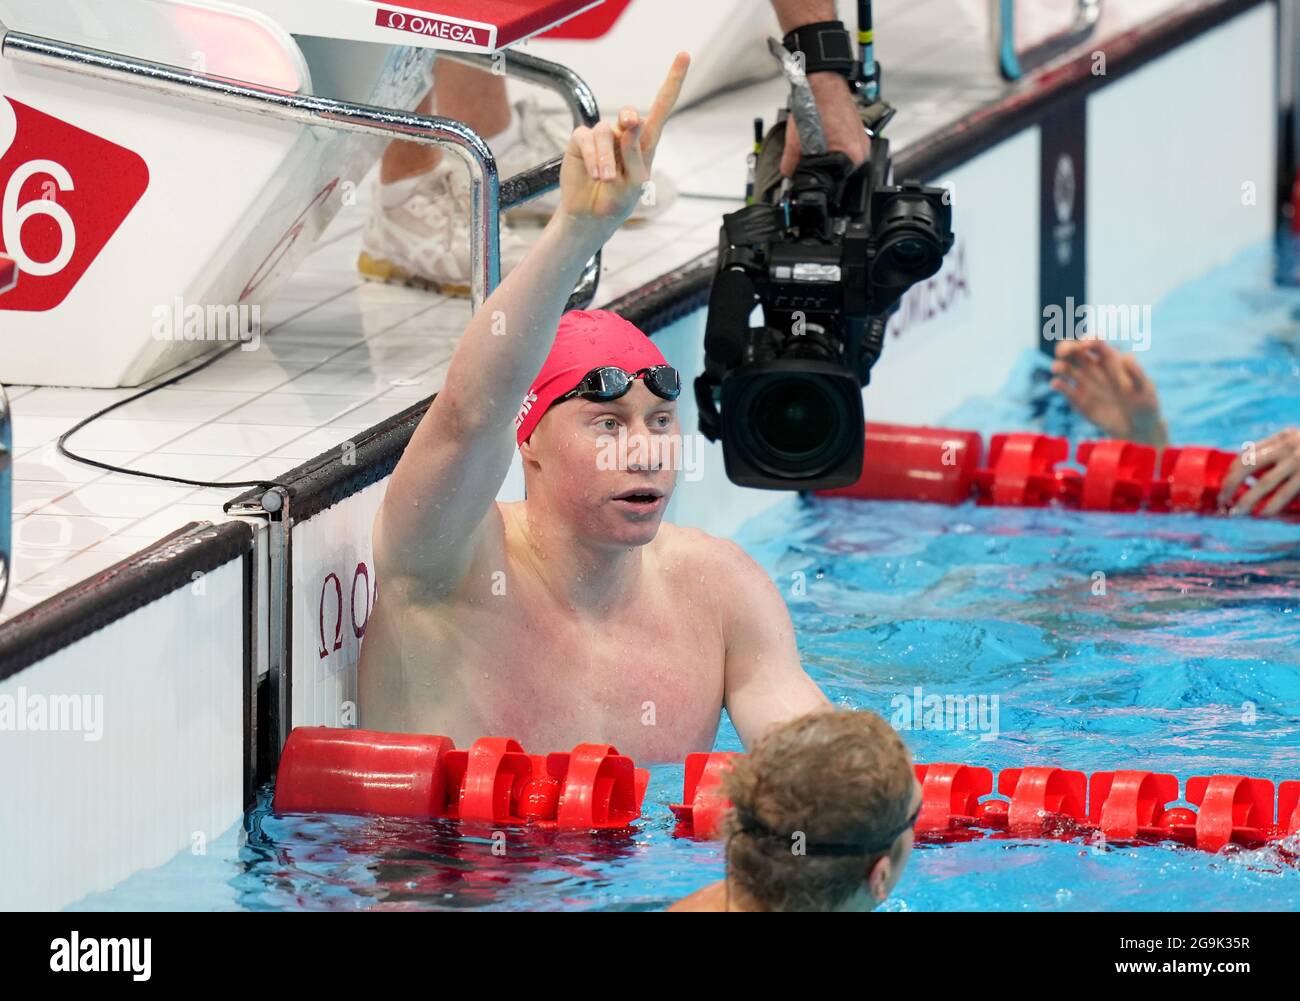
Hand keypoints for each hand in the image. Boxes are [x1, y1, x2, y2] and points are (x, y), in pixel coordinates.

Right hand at [559, 52, 688, 226]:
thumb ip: (634, 151)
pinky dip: (592, 157)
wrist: (591, 216)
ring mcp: (602, 137)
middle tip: (628, 125)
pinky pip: (586, 138)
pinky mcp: (581, 141)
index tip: (684, 55)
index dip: (672, 81)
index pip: (661, 108)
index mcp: (645, 142)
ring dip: (606, 158)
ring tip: (606, 179)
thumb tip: (632, 119)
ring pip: (606, 132)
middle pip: (629, 115)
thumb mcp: (634, 181)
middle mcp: (624, 134)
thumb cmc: (618, 200)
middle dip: (629, 121)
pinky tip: (595, 174)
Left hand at [779, 72, 869, 176]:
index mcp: (850, 156)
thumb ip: (791, 163)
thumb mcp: (795, 141)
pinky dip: (836, 147)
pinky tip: (826, 137)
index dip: (818, 178)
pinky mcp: (860, 133)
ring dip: (830, 157)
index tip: (808, 174)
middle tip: (811, 156)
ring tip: (818, 144)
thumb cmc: (813, 106)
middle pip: (839, 173)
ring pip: (843, 161)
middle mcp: (861, 151)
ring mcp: (863, 141)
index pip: (833, 181)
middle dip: (824, 168)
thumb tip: (788, 175)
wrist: (822, 83)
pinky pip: (848, 149)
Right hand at [1050, 339, 1167, 446]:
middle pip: (1075, 351)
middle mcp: (1094, 369)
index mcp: (1111, 360)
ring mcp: (1084, 383)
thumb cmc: (1145, 405)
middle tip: (1064, 351)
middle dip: (1066, 347)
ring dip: (1058, 365)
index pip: (1095, 344)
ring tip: (1058, 369)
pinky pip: (1064, 388)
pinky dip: (1057, 384)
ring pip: (1065, 368)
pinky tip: (1057, 384)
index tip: (1084, 345)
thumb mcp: (1145, 389)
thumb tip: (1127, 356)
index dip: (1088, 340)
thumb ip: (1136, 373)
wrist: (1137, 428)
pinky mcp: (1077, 400)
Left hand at [1218, 428, 1299, 516]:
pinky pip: (1284, 493)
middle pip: (1248, 465)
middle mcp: (1287, 447)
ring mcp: (1298, 461)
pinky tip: (1263, 514)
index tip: (1223, 488)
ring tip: (1236, 513)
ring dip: (1247, 500)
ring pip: (1264, 483)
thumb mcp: (1297, 443)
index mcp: (1282, 438)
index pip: (1246, 455)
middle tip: (1222, 502)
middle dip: (1230, 485)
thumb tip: (1250, 474)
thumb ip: (1277, 453)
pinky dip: (1271, 505)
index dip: (1230, 473)